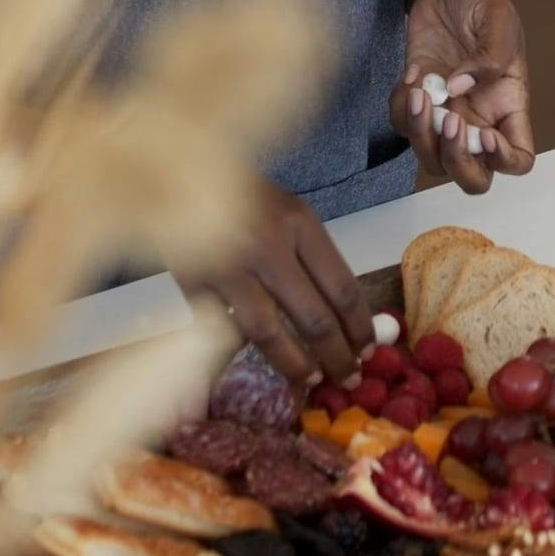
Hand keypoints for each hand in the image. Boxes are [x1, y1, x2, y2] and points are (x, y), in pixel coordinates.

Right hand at [200, 180, 373, 384]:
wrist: (184, 175)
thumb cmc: (249, 200)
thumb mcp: (290, 215)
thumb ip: (313, 259)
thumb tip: (346, 318)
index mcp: (299, 223)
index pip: (342, 287)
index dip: (359, 326)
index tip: (369, 350)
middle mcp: (267, 245)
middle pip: (314, 318)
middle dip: (338, 357)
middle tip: (350, 378)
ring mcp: (228, 267)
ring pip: (270, 334)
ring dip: (296, 365)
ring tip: (312, 380)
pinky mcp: (194, 284)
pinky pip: (225, 328)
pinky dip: (244, 348)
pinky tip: (262, 360)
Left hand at [391, 0, 532, 193]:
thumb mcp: (500, 19)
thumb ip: (490, 56)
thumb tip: (461, 88)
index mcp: (509, 104)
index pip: (519, 158)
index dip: (504, 160)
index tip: (485, 134)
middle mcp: (479, 117)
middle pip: (473, 177)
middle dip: (457, 162)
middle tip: (448, 119)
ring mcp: (444, 110)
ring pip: (432, 159)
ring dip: (421, 135)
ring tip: (420, 90)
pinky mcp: (416, 96)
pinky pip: (403, 125)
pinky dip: (401, 107)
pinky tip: (412, 73)